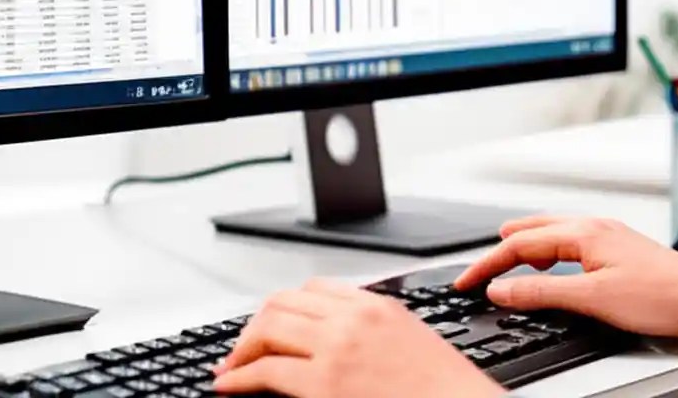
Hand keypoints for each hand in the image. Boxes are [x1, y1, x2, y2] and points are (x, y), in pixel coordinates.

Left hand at [213, 278, 503, 397]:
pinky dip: (239, 377)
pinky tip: (230, 385)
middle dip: (255, 326)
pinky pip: (266, 370)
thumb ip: (376, 335)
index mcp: (379, 307)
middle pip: (283, 303)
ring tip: (231, 368)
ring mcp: (338, 347)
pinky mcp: (326, 382)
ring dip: (242, 349)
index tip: (270, 325)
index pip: (315, 290)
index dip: (284, 308)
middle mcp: (355, 319)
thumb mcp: (416, 346)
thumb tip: (337, 346)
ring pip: (268, 329)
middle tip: (241, 349)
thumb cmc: (447, 393)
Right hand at [454, 216, 677, 340]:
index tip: (469, 281)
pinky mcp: (618, 248)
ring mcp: (607, 235)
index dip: (488, 264)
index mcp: (581, 232)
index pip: (518, 244)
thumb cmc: (660, 296)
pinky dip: (548, 252)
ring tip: (508, 261)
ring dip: (525, 247)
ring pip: (552, 234)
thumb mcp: (589, 298)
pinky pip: (570, 242)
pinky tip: (552, 267)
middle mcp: (593, 227)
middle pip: (531, 230)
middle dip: (501, 249)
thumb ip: (539, 293)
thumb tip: (500, 289)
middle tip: (480, 268)